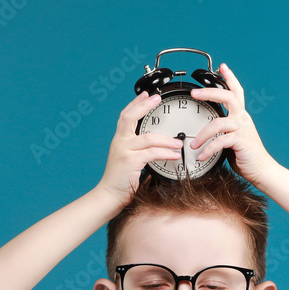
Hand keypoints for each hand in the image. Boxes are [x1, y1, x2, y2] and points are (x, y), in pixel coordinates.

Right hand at [97, 92, 183, 206]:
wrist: (110, 195)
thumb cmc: (121, 180)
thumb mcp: (128, 159)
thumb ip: (139, 149)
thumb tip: (158, 144)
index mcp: (119, 139)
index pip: (126, 115)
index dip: (136, 103)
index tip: (146, 94)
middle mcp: (120, 142)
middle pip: (130, 117)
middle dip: (144, 106)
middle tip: (157, 98)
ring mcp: (123, 151)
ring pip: (148, 138)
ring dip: (166, 139)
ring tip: (178, 142)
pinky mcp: (130, 161)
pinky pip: (151, 153)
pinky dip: (165, 152)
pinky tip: (174, 154)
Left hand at [189, 63, 276, 186]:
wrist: (261, 169)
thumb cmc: (246, 155)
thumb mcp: (233, 138)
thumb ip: (223, 131)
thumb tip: (206, 131)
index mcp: (241, 116)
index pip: (237, 91)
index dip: (230, 78)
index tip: (222, 67)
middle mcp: (242, 119)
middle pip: (227, 96)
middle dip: (209, 92)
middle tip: (194, 92)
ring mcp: (242, 129)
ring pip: (218, 123)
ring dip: (202, 134)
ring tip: (193, 143)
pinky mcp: (241, 141)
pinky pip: (220, 142)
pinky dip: (208, 149)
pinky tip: (201, 156)